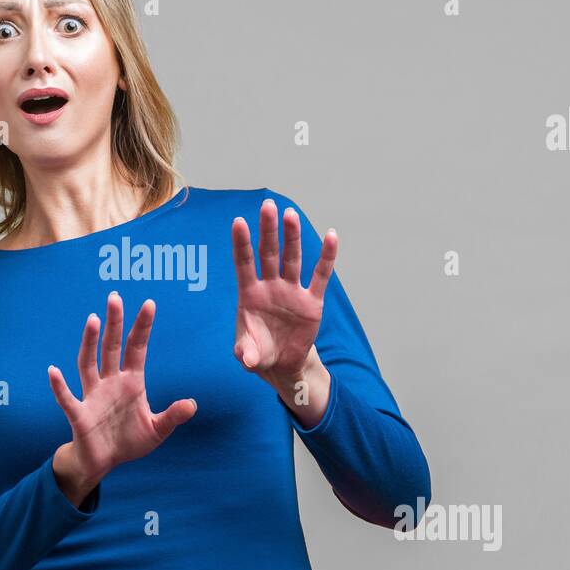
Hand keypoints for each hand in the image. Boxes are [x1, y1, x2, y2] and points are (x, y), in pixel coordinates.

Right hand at [48, 291, 197, 487]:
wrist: (103, 462)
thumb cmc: (128, 442)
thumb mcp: (157, 430)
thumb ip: (172, 417)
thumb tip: (192, 404)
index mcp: (131, 383)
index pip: (137, 348)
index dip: (142, 327)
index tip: (149, 303)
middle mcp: (110, 383)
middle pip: (111, 347)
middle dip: (114, 323)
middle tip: (115, 297)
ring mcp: (93, 396)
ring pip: (89, 363)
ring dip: (89, 342)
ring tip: (92, 319)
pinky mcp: (79, 414)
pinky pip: (67, 398)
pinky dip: (59, 386)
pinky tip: (54, 371)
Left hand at [231, 198, 336, 401]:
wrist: (281, 364)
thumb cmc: (259, 352)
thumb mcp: (249, 356)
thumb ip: (246, 353)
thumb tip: (247, 360)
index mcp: (249, 294)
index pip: (244, 263)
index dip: (241, 243)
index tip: (238, 221)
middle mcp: (270, 287)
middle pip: (269, 253)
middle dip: (268, 230)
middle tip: (268, 205)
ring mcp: (292, 291)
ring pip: (292, 259)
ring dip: (292, 236)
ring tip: (290, 214)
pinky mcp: (312, 301)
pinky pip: (320, 276)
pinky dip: (327, 257)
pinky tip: (332, 236)